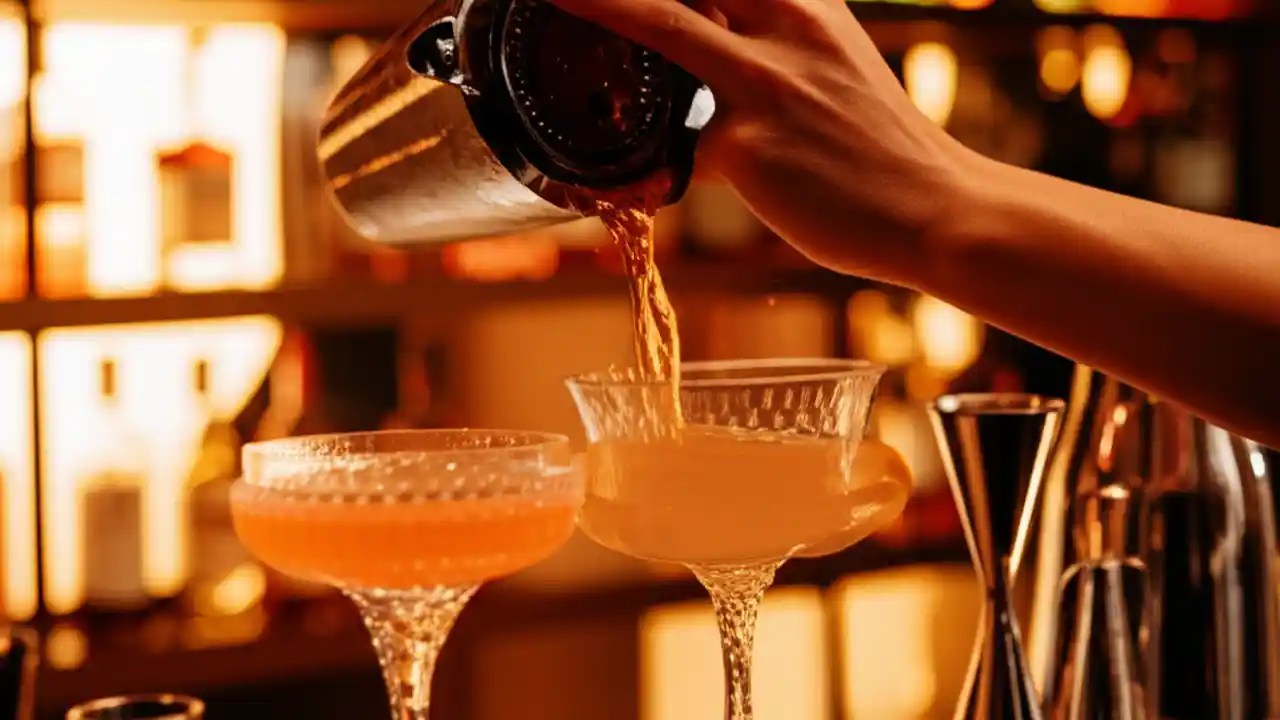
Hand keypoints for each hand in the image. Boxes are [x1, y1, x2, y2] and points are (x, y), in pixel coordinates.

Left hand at [545, 0, 976, 284]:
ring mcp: (764, 81)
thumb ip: (770, 40)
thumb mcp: (833, 64)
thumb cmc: (880, 146)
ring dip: (593, 5)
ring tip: (548, 3)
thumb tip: (705, 46)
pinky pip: (667, 153)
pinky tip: (626, 189)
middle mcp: (785, 22)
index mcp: (804, 0)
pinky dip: (640, 172)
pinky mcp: (748, 147)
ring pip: (657, 23)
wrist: (935, 209)